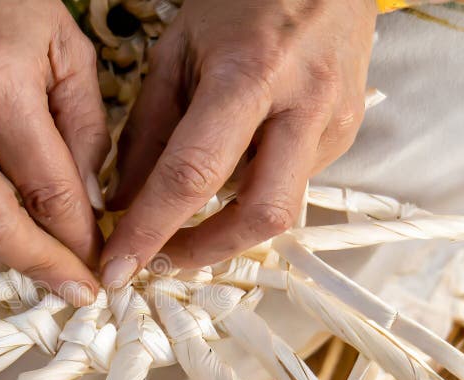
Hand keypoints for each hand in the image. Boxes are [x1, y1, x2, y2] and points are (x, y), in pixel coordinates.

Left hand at [101, 0, 376, 286]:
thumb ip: (147, 132)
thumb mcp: (176, 53)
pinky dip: (249, 196)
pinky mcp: (345, 136)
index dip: (150, 231)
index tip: (118, 268)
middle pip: (259, 214)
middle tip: (159, 260)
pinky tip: (229, 175)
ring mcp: (335, 124)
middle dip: (203, 252)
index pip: (194, 175)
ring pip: (278, 208)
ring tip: (185, 218)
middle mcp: (304, 104)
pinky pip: (291, 186)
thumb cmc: (241, 1)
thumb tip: (122, 203)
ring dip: (225, 227)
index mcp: (250, 73)